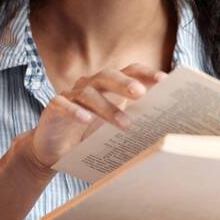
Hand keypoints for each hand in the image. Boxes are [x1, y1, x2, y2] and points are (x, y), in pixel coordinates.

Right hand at [26, 63, 166, 169]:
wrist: (54, 148)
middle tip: (141, 94)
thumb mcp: (113, 126)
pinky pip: (64, 105)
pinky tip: (86, 120)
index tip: (164, 80)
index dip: (145, 73)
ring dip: (107, 108)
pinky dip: (75, 112)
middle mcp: (89, 84)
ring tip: (125, 124)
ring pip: (88, 93)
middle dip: (124, 83)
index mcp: (108, 85)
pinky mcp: (54, 108)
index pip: (128, 71)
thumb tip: (166, 124)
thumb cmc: (89, 134)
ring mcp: (71, 95)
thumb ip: (134, 118)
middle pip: (107, 76)